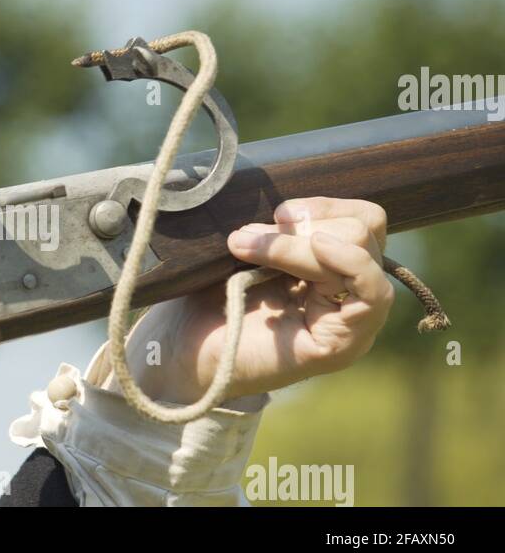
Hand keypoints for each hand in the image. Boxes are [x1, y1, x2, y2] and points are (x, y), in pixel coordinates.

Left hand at [130, 197, 394, 402]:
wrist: (179, 348)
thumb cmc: (206, 297)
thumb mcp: (247, 249)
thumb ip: (277, 228)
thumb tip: (290, 209)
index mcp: (329, 267)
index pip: (360, 217)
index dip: (321, 205)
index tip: (275, 213)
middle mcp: (348, 293)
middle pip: (364, 227)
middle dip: (305, 224)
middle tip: (252, 239)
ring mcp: (352, 321)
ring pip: (361, 249)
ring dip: (300, 243)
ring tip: (248, 251)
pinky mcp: (343, 345)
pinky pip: (373, 292)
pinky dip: (348, 261)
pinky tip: (318, 249)